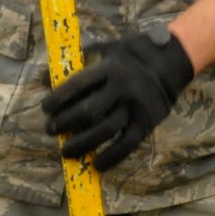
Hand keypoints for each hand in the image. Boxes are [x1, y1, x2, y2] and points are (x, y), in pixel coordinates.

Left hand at [42, 31, 193, 171]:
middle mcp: (122, 88)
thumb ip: (81, 63)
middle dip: (65, 123)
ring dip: (82, 144)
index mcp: (109, 68)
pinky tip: (96, 165)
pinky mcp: (146, 124)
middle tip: (51, 129)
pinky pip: (127, 145)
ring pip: (105, 131)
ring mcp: (135, 108)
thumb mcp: (105, 50)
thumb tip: (48, 80)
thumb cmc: (130, 56)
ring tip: (65, 151)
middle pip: (89, 111)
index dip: (58, 99)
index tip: (45, 108)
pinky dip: (111, 158)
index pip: (78, 85)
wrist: (169, 63)